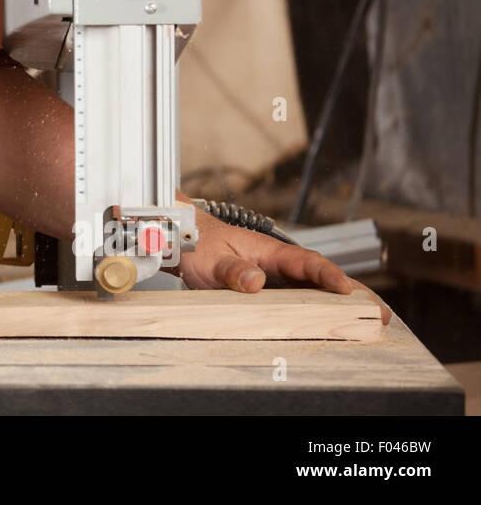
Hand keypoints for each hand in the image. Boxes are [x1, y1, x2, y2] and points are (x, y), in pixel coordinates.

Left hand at [171, 219, 390, 324]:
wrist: (188, 242)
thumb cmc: (201, 246)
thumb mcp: (211, 259)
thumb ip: (231, 270)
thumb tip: (255, 281)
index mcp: (270, 252)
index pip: (306, 263)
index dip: (328, 275)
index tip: (346, 289)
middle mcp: (280, 265)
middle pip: (322, 279)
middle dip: (353, 294)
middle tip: (380, 314)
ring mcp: (279, 278)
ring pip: (315, 291)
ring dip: (342, 305)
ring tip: (371, 323)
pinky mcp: (272, 291)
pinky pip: (300, 301)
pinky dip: (319, 312)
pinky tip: (334, 326)